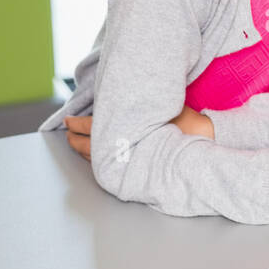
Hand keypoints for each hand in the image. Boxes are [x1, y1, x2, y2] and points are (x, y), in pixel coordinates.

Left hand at [63, 106, 214, 162]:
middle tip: (67, 131)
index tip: (67, 120)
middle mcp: (121, 148)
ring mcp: (127, 161)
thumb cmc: (182, 122)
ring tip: (75, 142)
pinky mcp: (135, 168)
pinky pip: (108, 164)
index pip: (90, 127)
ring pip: (96, 157)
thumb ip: (134, 105)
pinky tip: (95, 154)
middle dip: (74, 138)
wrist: (201, 143)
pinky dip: (96, 158)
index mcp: (123, 130)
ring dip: (83, 150)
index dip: (76, 124)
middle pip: (87, 145)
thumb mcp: (156, 106)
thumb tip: (115, 100)